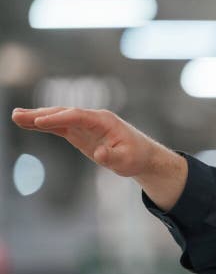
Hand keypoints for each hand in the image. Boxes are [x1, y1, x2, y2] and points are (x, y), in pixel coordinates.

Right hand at [11, 106, 156, 176]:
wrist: (142, 155)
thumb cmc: (135, 156)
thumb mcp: (127, 160)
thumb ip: (112, 157)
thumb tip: (100, 154)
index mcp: (104, 121)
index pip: (77, 116)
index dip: (59, 118)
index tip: (40, 121)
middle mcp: (93, 118)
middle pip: (64, 114)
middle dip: (41, 114)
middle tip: (17, 115)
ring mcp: (85, 124)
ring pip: (58, 118)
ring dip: (38, 117)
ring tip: (16, 116)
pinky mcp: (80, 132)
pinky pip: (59, 127)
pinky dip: (44, 125)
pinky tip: (28, 123)